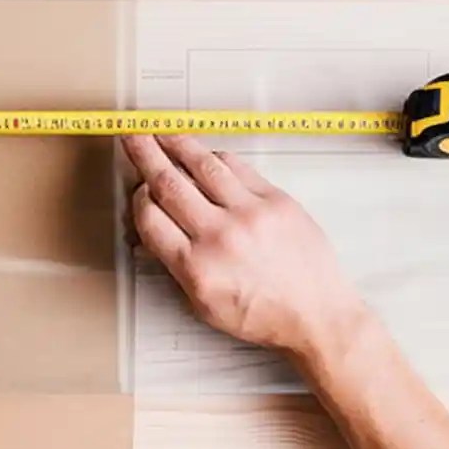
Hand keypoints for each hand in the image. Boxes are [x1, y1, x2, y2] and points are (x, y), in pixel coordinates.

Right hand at [121, 135, 366, 356]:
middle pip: (170, 184)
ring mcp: (250, 213)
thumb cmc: (262, 315)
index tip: (137, 188)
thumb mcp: (203, 305)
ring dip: (177, 144)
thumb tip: (153, 231)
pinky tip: (203, 151)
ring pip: (202, 166)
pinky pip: (237, 167)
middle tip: (132, 137)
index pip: (151, 218)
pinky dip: (215, 156)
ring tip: (161, 132)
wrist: (316, 314)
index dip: (138, 198)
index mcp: (196, 267)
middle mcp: (220, 236)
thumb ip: (175, 265)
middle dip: (145, 155)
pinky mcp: (276, 200)